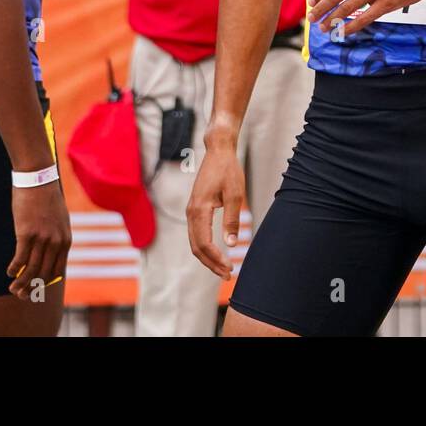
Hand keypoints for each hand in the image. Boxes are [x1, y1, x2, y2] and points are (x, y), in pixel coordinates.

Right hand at [6, 183, 70, 299]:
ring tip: (13, 289)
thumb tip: (49, 254)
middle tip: (22, 295)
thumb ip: (56, 237)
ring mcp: (41, 239)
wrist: (38, 179)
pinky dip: (14, 269)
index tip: (37, 289)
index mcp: (66, 240)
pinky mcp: (26, 234)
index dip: (46, 283)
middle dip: (32, 288)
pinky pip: (19, 258)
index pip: (57, 271)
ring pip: (31, 270)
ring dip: (21, 283)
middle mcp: (55, 242)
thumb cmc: (47, 199)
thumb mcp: (59, 220)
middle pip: (43, 274)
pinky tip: (9, 273)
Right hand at [186, 136, 245, 279]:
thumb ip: (231, 220)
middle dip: (211, 263)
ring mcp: (191, 210)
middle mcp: (191, 212)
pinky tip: (216, 253)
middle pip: (196, 247)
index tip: (230, 268)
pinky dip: (204, 247)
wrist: (218, 151)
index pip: (204, 243)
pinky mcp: (194, 208)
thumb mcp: (234, 195)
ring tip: (223, 268)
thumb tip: (231, 244)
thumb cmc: (228, 170)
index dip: (216, 259)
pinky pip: (196, 233)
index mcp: (199, 209)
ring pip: (194, 241)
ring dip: (207, 257)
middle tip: (227, 275)